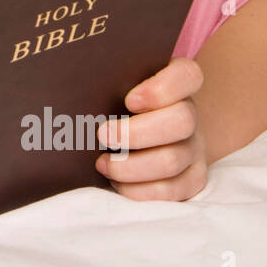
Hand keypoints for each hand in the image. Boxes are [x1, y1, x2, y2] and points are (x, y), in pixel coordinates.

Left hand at [94, 56, 208, 200]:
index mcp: (176, 83)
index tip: (129, 100)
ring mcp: (193, 148)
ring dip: (131, 166)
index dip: (162, 89)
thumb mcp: (112, 88)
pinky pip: (173, 191)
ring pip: (172, 160)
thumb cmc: (112, 105)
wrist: (126, 139)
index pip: (187, 76)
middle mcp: (190, 114)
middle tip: (102, 135)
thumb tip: (73, 85)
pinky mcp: (190, 179)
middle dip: (136, 133)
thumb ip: (104, 82)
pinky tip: (117, 183)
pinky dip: (140, 190)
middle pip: (182, 121)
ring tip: (102, 164)